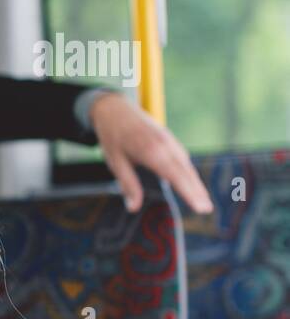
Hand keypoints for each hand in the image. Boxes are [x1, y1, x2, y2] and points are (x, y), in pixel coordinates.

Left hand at [90, 93, 212, 213]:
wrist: (114, 108)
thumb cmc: (112, 136)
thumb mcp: (115, 161)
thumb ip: (127, 184)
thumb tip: (133, 208)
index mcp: (151, 150)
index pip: (174, 175)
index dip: (189, 192)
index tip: (200, 206)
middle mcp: (165, 144)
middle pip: (185, 171)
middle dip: (197, 191)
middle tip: (206, 210)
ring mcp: (169, 140)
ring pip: (186, 164)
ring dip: (195, 182)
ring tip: (203, 201)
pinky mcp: (170, 138)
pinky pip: (182, 157)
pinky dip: (188, 171)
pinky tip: (191, 183)